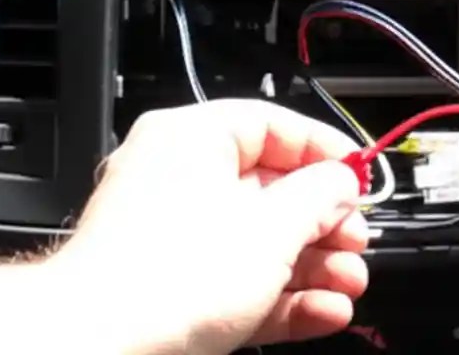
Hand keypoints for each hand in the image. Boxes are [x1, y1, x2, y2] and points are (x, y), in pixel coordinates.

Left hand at [50, 99, 368, 354]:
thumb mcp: (270, 228)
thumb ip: (317, 197)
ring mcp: (173, 240)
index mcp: (191, 140)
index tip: (360, 174)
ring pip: (259, 243)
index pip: (270, 125)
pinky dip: (283, 297)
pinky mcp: (175, 292)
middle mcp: (177, 181)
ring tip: (350, 283)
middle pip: (270, 189)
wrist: (98, 348)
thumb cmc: (168, 277)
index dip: (323, 149)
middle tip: (357, 238)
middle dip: (325, 221)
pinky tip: (324, 312)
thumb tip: (340, 181)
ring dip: (313, 266)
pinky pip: (240, 283)